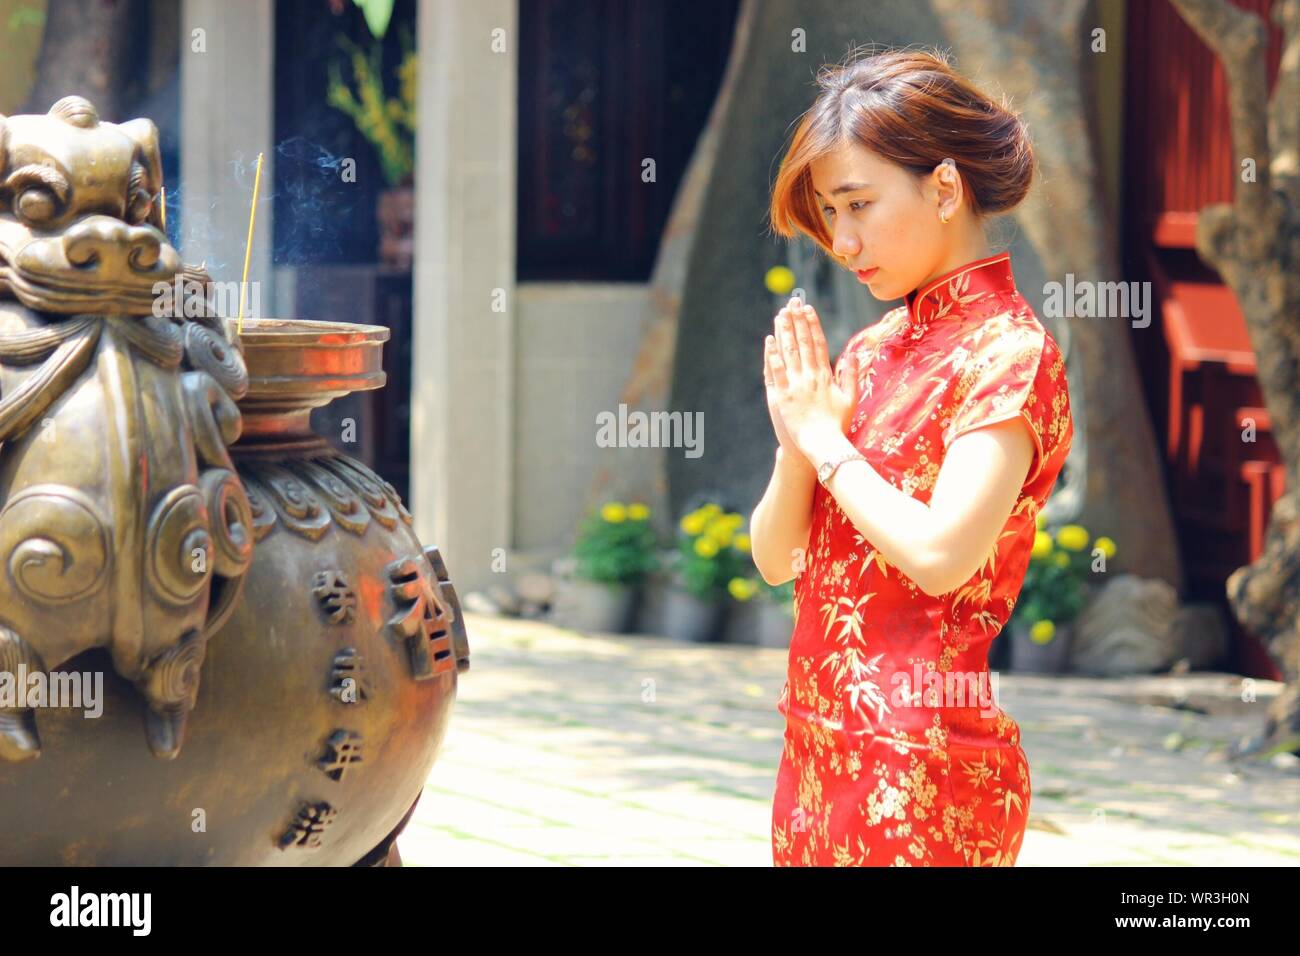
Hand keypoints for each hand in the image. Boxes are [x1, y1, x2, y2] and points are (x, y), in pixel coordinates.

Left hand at [764, 297, 859, 461]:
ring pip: (789, 353)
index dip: (812, 325)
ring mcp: (796, 385)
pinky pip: (776, 372)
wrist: (823, 445)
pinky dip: (773, 355)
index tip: (808, 309)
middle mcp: (811, 377)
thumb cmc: (838, 425)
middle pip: (802, 343)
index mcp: (826, 376)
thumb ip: (851, 376)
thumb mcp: (851, 399)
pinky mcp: (783, 396)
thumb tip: (854, 356)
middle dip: (797, 321)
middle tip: (792, 303)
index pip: (818, 344)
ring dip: (784, 331)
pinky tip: (770, 340)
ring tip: (781, 315)